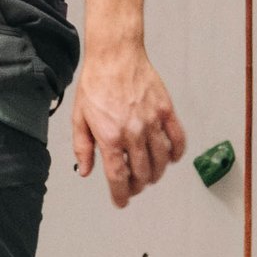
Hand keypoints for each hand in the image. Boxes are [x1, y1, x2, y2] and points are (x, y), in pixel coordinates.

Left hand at [71, 37, 185, 207]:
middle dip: (137, 186)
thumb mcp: (79, 117)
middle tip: (133, 187)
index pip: (118, 178)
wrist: (114, 55)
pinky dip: (177, 153)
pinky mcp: (166, 111)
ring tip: (149, 175)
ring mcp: (152, 122)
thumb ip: (83, 147)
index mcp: (110, 137)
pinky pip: (178, 139)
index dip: (121, 195)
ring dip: (156, 174)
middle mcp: (133, 133)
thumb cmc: (96, 83)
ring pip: (161, 161)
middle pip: (142, 173)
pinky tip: (171, 158)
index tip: (121, 202)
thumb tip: (86, 171)